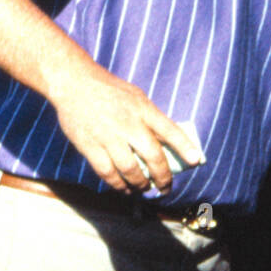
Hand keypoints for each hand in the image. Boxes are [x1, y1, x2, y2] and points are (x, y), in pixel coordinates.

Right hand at [51, 61, 202, 192]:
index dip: (184, 146)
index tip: (196, 160)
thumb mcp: (136, 97)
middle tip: (165, 188)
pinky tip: (124, 188)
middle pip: (152, 156)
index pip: (169, 129)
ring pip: (130, 169)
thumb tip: (168, 143)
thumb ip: (151, 118)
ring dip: (140, 184)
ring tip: (144, 188)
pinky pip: (107, 172)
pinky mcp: (89, 145)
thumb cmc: (110, 91)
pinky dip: (118, 184)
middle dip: (162, 177)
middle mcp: (128, 123)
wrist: (74, 82)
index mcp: (142, 109)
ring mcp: (108, 136)